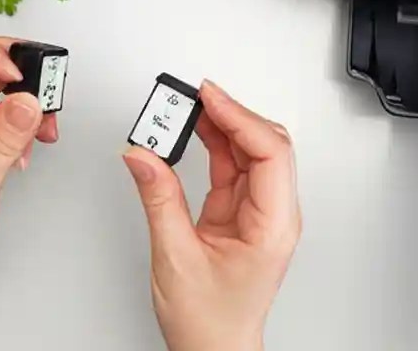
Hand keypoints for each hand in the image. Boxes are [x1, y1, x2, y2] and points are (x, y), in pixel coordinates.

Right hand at [122, 81, 300, 350]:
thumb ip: (159, 200)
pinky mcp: (241, 213)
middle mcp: (274, 216)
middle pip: (266, 145)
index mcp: (273, 227)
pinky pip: (233, 167)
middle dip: (233, 114)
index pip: (269, 154)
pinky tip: (194, 130)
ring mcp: (259, 213)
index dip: (240, 117)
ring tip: (188, 107)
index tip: (210, 96)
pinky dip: (215, 145)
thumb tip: (143, 156)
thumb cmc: (210, 322)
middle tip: (196, 95)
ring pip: (250, 152)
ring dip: (222, 126)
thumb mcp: (176, 258)